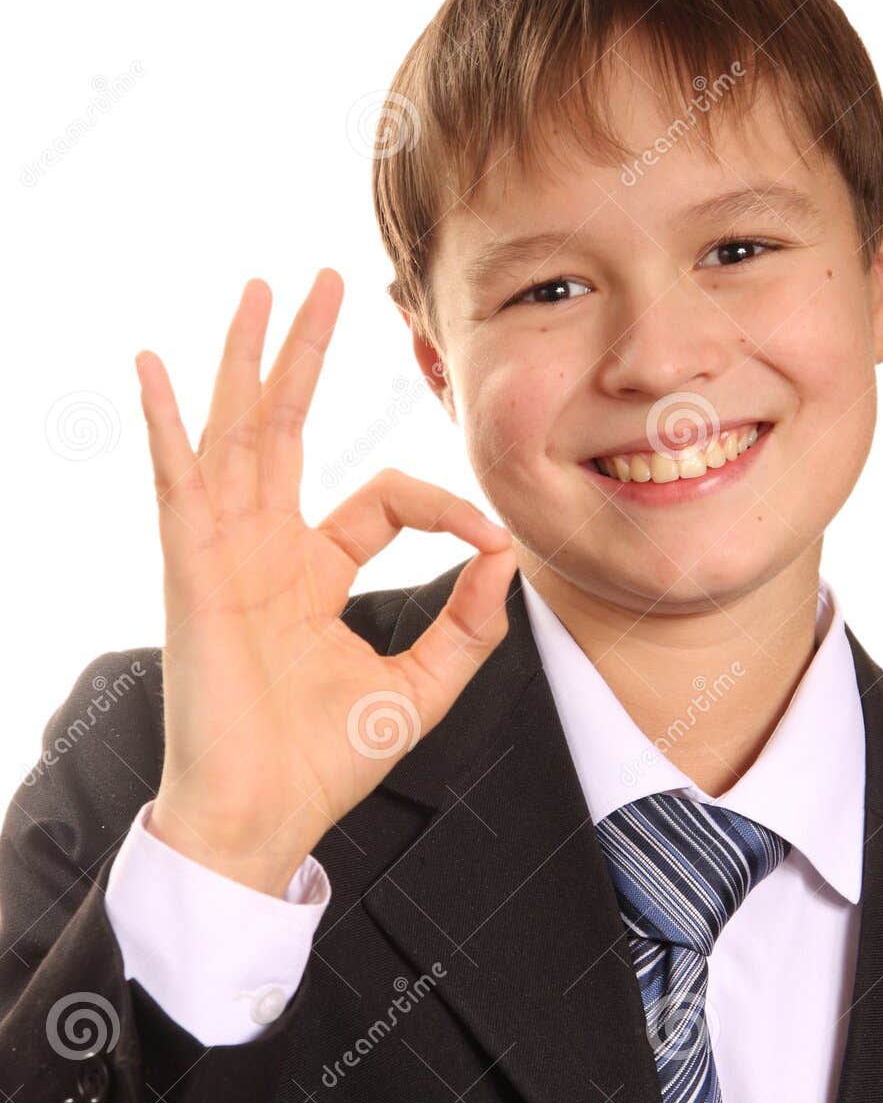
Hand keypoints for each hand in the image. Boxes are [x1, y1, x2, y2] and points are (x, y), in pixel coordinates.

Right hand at [134, 269, 516, 895]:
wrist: (263, 818)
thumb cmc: (322, 762)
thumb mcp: (420, 689)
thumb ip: (469, 624)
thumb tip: (508, 554)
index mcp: (313, 573)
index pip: (381, 498)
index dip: (442, 506)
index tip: (491, 537)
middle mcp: (266, 550)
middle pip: (288, 430)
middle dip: (307, 356)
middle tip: (322, 284)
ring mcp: (225, 554)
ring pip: (238, 435)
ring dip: (248, 361)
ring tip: (262, 292)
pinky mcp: (192, 572)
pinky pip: (178, 484)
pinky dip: (166, 424)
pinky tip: (155, 367)